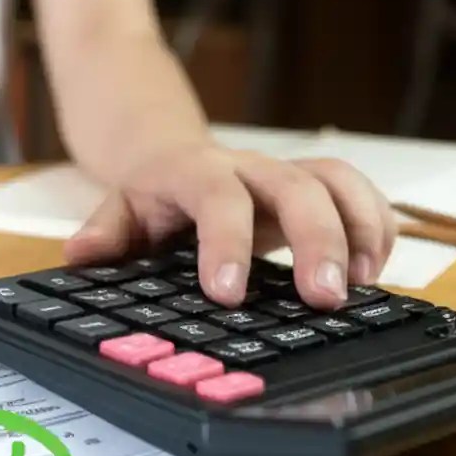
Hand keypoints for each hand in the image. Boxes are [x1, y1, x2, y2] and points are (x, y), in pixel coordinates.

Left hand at [63, 144, 396, 309]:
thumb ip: (105, 233)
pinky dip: (375, 228)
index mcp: (195, 173)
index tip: (228, 294)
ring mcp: (285, 174)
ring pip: (337, 181)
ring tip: (359, 286)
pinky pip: (358, 193)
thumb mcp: (119, 211)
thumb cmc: (149, 197)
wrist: (170, 156)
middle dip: (316, 241)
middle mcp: (249, 168)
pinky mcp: (316, 187)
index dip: (226, 242)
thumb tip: (80, 254)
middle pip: (296, 187)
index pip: (217, 198)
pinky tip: (372, 273)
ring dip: (357, 230)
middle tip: (324, 299)